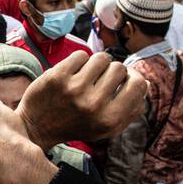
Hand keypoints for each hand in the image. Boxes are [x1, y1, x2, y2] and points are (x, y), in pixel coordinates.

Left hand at [17, 50, 145, 150]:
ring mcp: (74, 90)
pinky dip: (78, 62)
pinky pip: (81, 55)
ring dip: (96, 64)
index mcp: (109, 120)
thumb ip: (130, 110)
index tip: (123, 79)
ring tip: (86, 77)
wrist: (37, 127)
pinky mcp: (57, 77)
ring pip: (101, 58)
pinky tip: (71, 75)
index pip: (139, 84)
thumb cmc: (77, 125)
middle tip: (98, 82)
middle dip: (111, 72)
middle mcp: (93, 105)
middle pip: (119, 68)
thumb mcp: (106, 128)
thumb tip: (145, 83)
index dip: (133, 77)